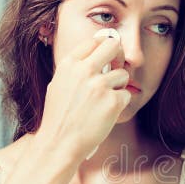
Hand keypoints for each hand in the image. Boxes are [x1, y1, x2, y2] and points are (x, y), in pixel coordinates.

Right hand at [37, 37, 131, 159]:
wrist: (60, 142)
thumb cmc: (59, 116)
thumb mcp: (58, 84)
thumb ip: (75, 69)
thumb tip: (94, 54)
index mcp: (69, 64)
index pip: (94, 41)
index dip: (102, 48)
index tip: (106, 56)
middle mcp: (84, 71)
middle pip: (113, 46)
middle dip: (118, 55)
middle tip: (116, 67)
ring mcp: (99, 85)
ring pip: (122, 74)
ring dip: (118, 86)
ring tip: (104, 101)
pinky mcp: (113, 101)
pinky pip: (126, 95)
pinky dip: (120, 104)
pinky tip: (106, 113)